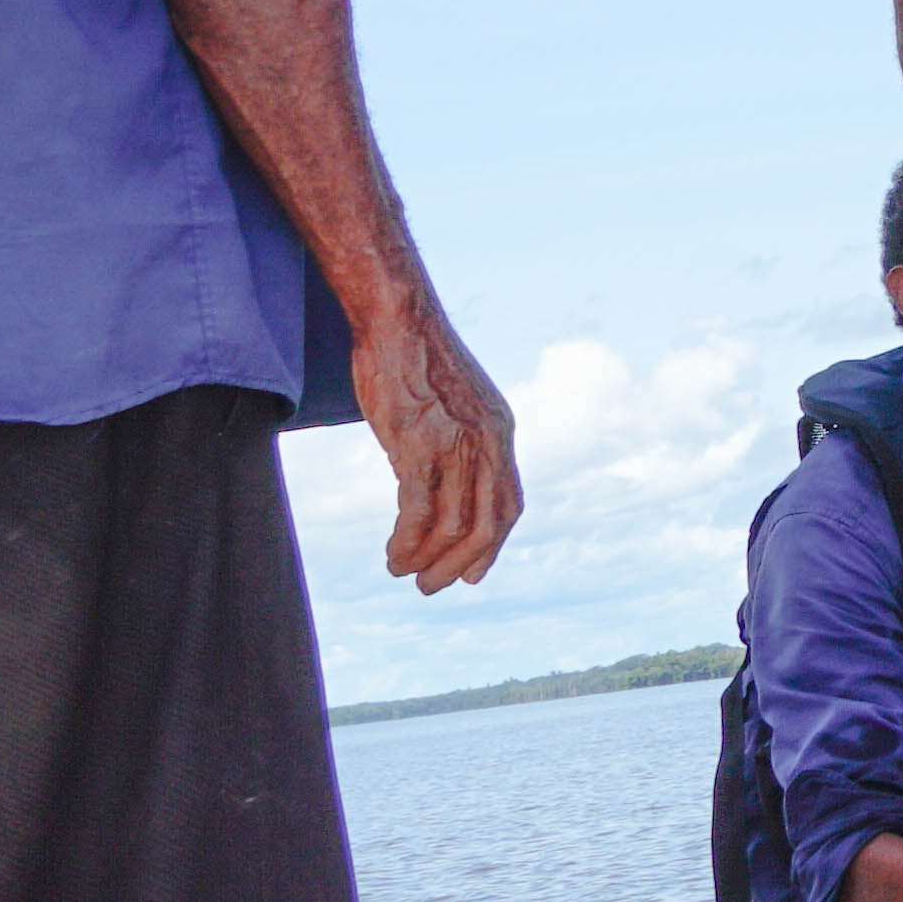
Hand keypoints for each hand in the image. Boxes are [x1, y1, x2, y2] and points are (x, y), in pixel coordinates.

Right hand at [354, 307, 522, 591]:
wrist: (397, 315)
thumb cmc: (415, 354)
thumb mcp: (454, 400)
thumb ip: (458, 437)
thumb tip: (437, 477)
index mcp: (500, 432)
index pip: (510, 504)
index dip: (494, 544)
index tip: (474, 574)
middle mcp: (487, 441)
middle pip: (488, 524)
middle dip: (462, 564)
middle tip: (431, 587)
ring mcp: (454, 444)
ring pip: (452, 524)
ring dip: (428, 558)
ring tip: (402, 572)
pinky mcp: (417, 444)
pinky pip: (417, 512)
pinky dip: (406, 542)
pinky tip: (392, 554)